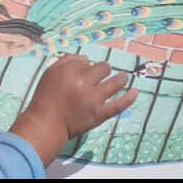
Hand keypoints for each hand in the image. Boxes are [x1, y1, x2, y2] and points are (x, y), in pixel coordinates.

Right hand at [9, 55, 137, 165]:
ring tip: (124, 77)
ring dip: (122, 78)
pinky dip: (130, 97)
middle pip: (104, 68)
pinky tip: (136, 91)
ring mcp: (93, 99)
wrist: (46, 123)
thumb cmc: (46, 96)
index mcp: (71, 71)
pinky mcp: (99, 115)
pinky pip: (119, 104)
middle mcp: (83, 83)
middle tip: (103, 74)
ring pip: (115, 82)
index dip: (87, 66)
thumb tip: (87, 58)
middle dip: (104, 69)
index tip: (83, 73)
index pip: (88, 62)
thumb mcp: (50, 72)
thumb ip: (67, 60)